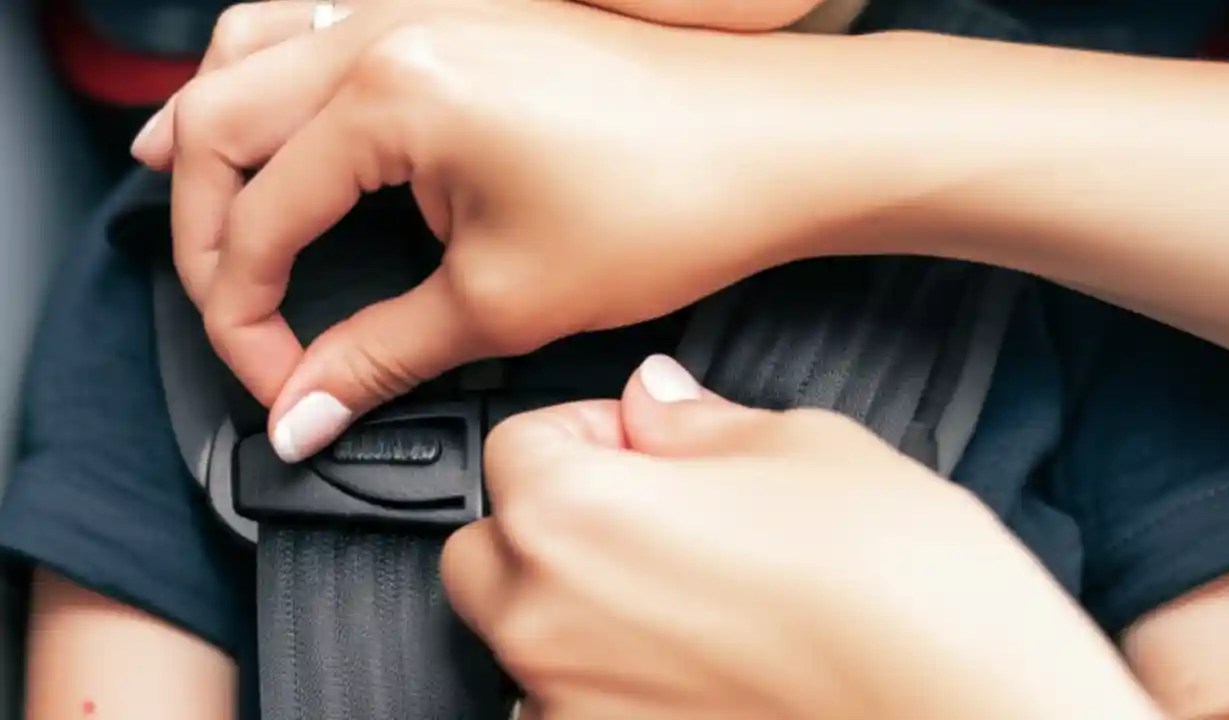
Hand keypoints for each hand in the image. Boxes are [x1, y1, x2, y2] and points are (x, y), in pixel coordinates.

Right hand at [142, 0, 881, 461]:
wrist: (769, 142)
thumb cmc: (669, 201)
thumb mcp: (504, 301)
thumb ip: (380, 356)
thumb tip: (305, 409)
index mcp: (390, 94)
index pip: (256, 218)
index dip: (245, 321)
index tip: (281, 387)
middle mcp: (387, 30)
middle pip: (217, 124)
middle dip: (203, 230)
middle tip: (229, 313)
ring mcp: (419, 11)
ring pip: (250, 58)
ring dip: (217, 141)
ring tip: (208, 212)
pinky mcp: (454, 18)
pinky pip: (313, 32)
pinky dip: (271, 88)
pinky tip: (282, 130)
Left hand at [443, 356, 1163, 719]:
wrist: (986, 715)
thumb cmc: (908, 590)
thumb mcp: (808, 447)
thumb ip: (698, 425)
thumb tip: (655, 402)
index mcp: (574, 518)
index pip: (515, 446)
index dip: (586, 431)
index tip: (638, 443)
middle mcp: (548, 627)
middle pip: (490, 551)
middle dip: (549, 522)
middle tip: (644, 517)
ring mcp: (572, 713)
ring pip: (525, 642)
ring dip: (574, 611)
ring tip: (685, 605)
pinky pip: (573, 710)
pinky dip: (609, 686)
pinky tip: (699, 669)